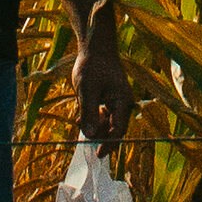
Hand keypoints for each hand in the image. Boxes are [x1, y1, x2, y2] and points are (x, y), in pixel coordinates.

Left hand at [71, 23, 132, 143]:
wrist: (95, 47)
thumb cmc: (92, 66)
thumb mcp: (87, 90)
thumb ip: (88, 113)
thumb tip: (89, 135)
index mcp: (122, 102)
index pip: (118, 130)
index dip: (109, 144)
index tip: (98, 155)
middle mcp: (122, 104)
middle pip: (114, 128)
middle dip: (100, 136)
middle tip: (85, 144)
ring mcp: (116, 100)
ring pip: (107, 122)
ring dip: (94, 127)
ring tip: (79, 125)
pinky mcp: (109, 97)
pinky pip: (102, 114)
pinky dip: (92, 118)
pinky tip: (79, 118)